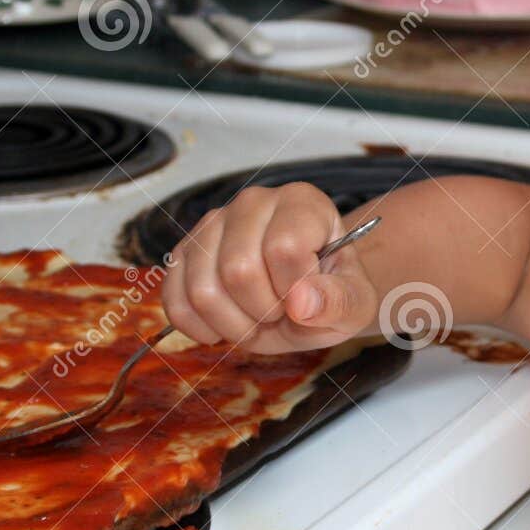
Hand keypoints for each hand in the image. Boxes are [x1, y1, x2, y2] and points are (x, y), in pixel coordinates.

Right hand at [160, 182, 379, 353]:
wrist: (304, 299)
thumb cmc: (331, 294)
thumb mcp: (355, 304)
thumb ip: (338, 301)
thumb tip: (302, 302)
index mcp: (302, 203)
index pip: (284, 248)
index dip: (293, 289)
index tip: (306, 297)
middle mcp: (253, 202)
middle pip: (238, 269)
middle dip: (262, 311)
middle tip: (280, 312)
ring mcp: (212, 225)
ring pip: (202, 289)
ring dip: (232, 324)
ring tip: (256, 318)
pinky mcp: (183, 253)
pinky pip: (174, 299)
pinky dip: (198, 327)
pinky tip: (224, 325)